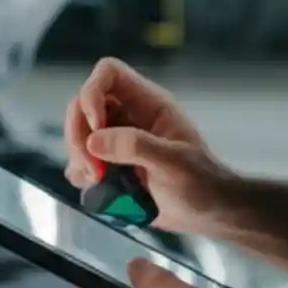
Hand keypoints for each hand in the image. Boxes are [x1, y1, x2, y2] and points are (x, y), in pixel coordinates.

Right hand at [63, 58, 237, 234]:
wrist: (209, 214)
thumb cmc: (201, 184)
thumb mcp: (174, 164)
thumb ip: (136, 147)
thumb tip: (94, 140)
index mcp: (149, 104)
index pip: (109, 73)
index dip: (92, 92)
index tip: (96, 127)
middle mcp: (129, 116)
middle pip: (83, 104)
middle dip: (79, 135)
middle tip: (93, 169)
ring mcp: (117, 140)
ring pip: (79, 133)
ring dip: (79, 157)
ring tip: (98, 182)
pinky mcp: (110, 164)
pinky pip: (81, 160)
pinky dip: (81, 174)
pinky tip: (99, 191)